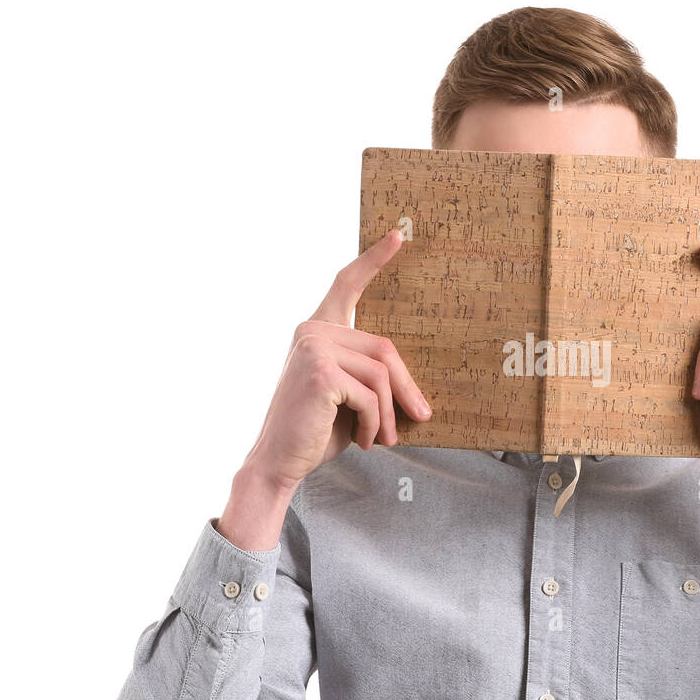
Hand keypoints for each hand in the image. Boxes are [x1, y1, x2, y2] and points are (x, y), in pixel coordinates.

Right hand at [217, 229, 429, 549]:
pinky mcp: (320, 371)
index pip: (346, 286)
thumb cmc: (316, 431)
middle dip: (406, 387)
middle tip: (420, 416)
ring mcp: (314, 347)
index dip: (373, 260)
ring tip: (385, 438)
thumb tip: (419, 390)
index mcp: (318, 330)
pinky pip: (371, 394)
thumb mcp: (351, 398)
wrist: (279, 463)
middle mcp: (312, 330)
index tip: (399, 236)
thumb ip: (372, 377)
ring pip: (381, 374)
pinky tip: (367, 441)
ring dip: (390, 413)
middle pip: (384, 348)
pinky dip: (376, 423)